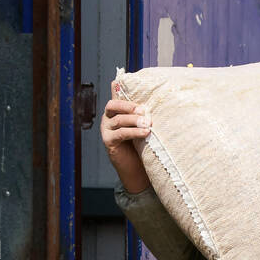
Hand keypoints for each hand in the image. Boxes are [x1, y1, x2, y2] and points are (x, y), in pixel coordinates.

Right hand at [100, 78, 151, 193]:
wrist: (136, 168)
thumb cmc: (141, 144)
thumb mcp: (141, 125)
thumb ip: (143, 113)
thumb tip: (154, 101)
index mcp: (115, 112)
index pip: (115, 96)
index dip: (122, 92)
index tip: (138, 95)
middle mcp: (107, 119)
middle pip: (113, 105)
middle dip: (128, 106)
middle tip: (143, 110)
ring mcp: (106, 130)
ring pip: (118, 120)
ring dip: (134, 120)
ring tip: (148, 124)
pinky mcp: (108, 141)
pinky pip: (121, 133)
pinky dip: (134, 132)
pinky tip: (145, 133)